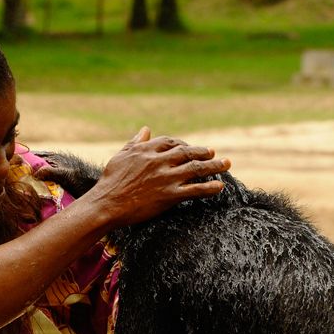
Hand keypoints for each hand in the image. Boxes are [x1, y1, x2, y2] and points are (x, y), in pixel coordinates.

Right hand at [82, 128, 229, 228]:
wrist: (107, 204)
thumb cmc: (111, 181)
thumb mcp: (122, 156)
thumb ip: (136, 142)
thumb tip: (145, 129)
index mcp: (147, 150)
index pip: (171, 142)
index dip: (183, 144)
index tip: (189, 147)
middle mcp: (159, 161)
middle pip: (188, 152)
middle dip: (203, 152)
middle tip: (213, 152)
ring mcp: (166, 178)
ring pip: (196, 168)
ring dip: (214, 166)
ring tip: (226, 164)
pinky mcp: (170, 195)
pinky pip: (195, 190)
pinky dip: (209, 188)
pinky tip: (220, 187)